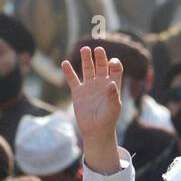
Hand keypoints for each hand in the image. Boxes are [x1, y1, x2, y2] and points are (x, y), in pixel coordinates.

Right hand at [62, 46, 123, 173]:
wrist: (96, 131)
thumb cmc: (108, 119)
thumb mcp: (113, 108)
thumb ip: (113, 96)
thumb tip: (111, 83)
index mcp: (113, 84)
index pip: (115, 68)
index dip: (114, 63)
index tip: (111, 62)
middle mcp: (101, 83)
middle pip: (101, 65)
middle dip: (100, 57)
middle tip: (98, 49)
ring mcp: (89, 86)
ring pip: (87, 69)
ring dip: (86, 59)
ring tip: (85, 49)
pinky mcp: (78, 92)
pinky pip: (73, 79)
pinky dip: (68, 71)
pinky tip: (65, 63)